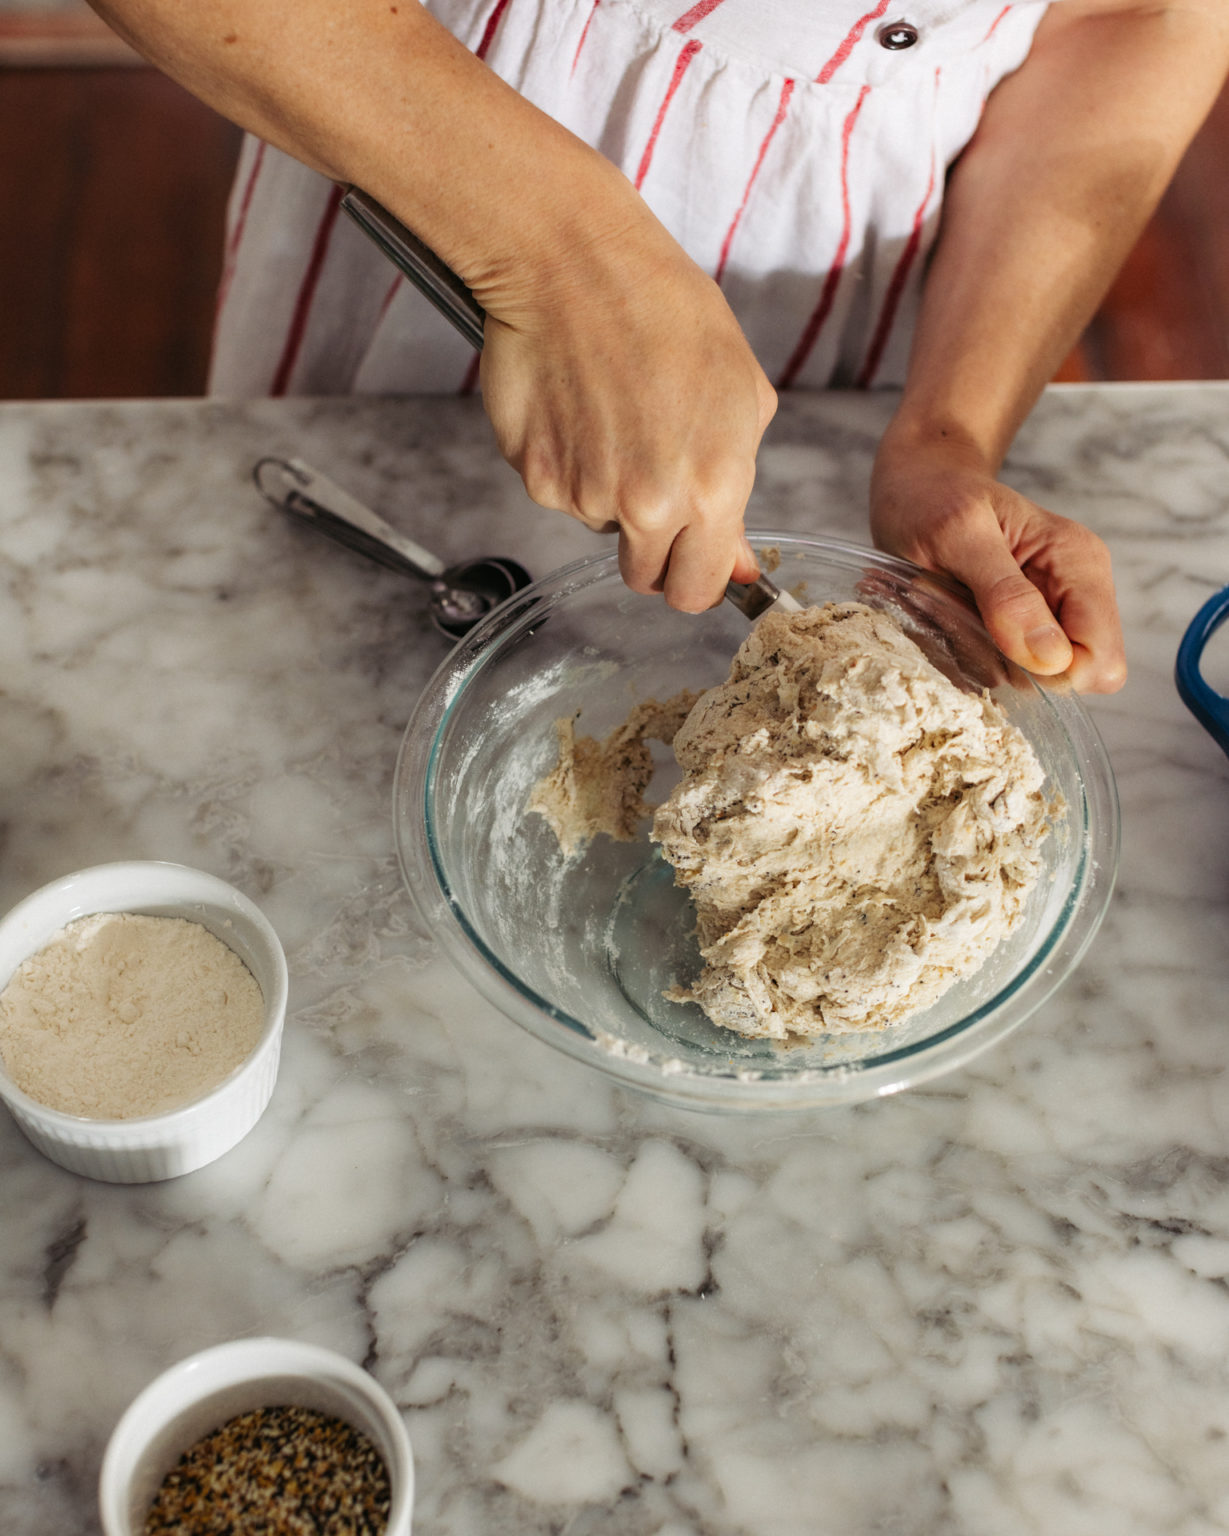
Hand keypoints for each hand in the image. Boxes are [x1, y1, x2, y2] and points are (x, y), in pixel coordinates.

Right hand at [475, 194, 775, 612]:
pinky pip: (560, 492)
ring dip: (609, 491)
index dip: (699, 579)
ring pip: (600, 526)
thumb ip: (738, 491)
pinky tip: (579, 407)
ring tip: (615, 417)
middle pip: (646, 579)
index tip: (695, 562)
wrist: (574, 265)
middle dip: (655, 552)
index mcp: (711, 490)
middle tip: (653, 489)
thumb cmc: (667, 311)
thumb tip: (738, 563)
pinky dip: (568, 463)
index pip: (699, 589)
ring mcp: (584, 495)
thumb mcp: (741, 395)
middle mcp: (646, 507)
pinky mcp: (534, 476)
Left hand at [870, 426, 1126, 692]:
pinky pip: (1007, 668)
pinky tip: (950, 618)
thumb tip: (1052, 658)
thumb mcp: (958, 535)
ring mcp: (1050, 610)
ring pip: (1034, 679)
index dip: (1048, 672)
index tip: (993, 642)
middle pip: (1072, 678)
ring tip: (950, 611)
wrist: (918, 481)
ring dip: (984, 658)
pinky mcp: (1022, 625)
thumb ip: (1005, 595)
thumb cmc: (933, 497)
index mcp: (1078, 563)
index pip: (1098, 660)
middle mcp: (1075, 591)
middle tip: (963, 621)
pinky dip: (973, 655)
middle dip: (1013, 666)